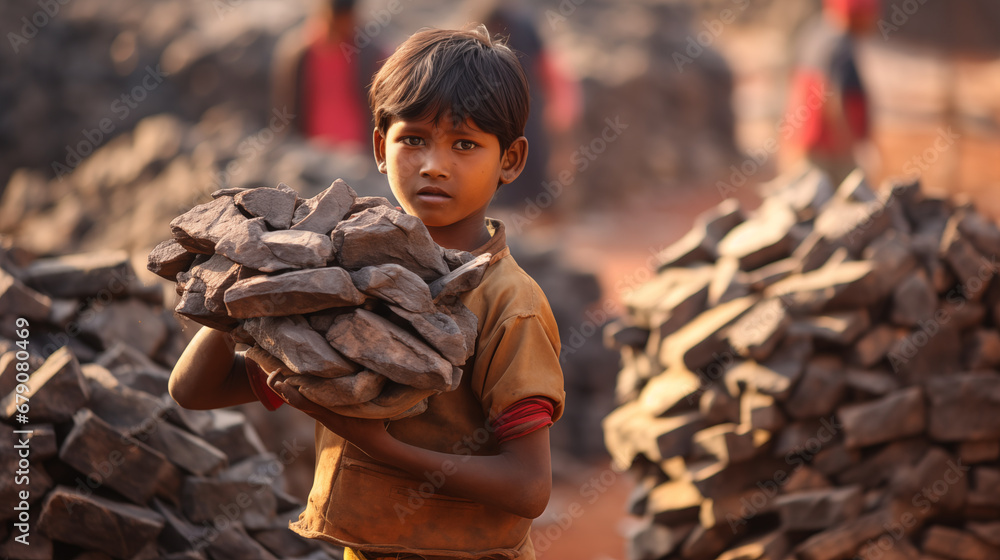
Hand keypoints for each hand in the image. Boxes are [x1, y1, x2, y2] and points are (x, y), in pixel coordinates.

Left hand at [266, 371, 391, 455]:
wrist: (372, 443)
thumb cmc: (373, 424)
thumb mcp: (370, 408)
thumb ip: (366, 392)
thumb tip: (373, 371)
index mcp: (327, 413)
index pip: (301, 403)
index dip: (289, 390)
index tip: (282, 375)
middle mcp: (320, 415)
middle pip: (292, 401)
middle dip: (279, 386)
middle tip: (274, 368)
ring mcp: (320, 416)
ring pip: (296, 402)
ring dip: (286, 388)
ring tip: (281, 370)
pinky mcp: (323, 416)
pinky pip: (304, 403)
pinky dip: (296, 392)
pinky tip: (297, 380)